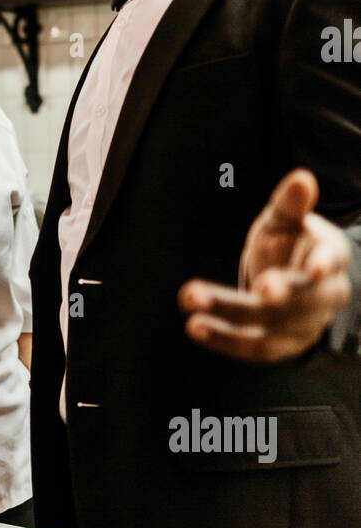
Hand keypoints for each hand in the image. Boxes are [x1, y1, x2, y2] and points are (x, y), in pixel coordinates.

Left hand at [177, 169, 351, 362]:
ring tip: (195, 309)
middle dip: (283, 294)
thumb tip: (302, 178)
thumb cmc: (289, 244)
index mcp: (330, 257)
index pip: (332, 260)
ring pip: (273, 327)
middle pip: (306, 299)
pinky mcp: (282, 347)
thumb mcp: (286, 221)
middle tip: (259, 285)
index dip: (325, 263)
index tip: (316, 267)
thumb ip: (290, 205)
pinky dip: (224, 340)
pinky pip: (254, 348)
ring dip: (234, 319)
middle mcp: (324, 296)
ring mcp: (305, 326)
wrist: (290, 285)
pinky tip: (196, 326)